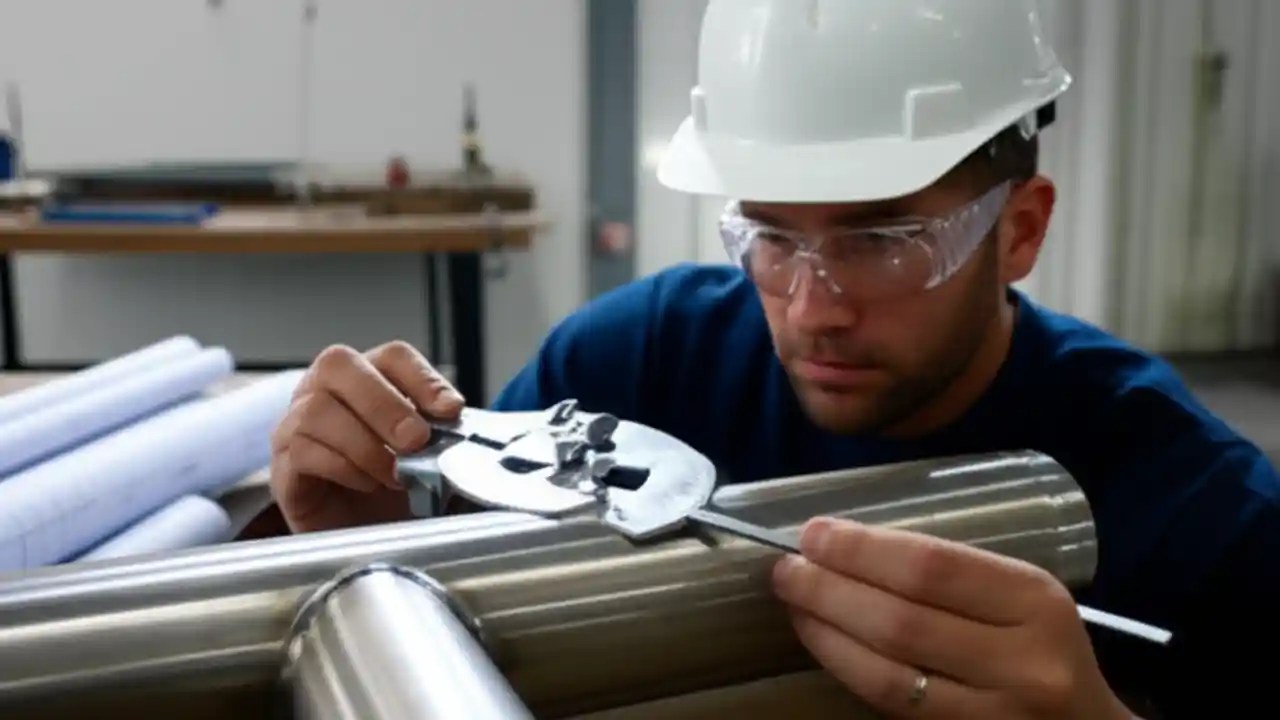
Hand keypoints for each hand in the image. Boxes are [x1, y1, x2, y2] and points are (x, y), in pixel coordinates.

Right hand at [269, 341, 464, 532]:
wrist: (364, 540)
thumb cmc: (395, 491)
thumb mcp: (430, 463)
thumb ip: (448, 446)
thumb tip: (477, 447)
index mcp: (368, 378)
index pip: (392, 356)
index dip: (422, 378)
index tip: (451, 410)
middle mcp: (324, 390)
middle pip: (340, 364)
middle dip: (384, 403)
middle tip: (416, 441)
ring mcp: (295, 424)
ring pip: (316, 409)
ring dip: (365, 443)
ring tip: (395, 475)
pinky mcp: (283, 465)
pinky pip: (302, 450)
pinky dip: (342, 467)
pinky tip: (367, 484)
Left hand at [771, 517, 1133, 719]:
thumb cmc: (1039, 646)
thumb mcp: (1020, 597)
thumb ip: (953, 573)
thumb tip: (843, 541)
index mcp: (1035, 600)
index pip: (931, 567)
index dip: (861, 550)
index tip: (813, 533)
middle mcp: (1023, 661)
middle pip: (901, 620)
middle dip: (830, 589)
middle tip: (787, 567)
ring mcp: (996, 714)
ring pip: (888, 673)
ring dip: (825, 631)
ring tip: (793, 601)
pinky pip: (891, 705)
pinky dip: (846, 668)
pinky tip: (820, 641)